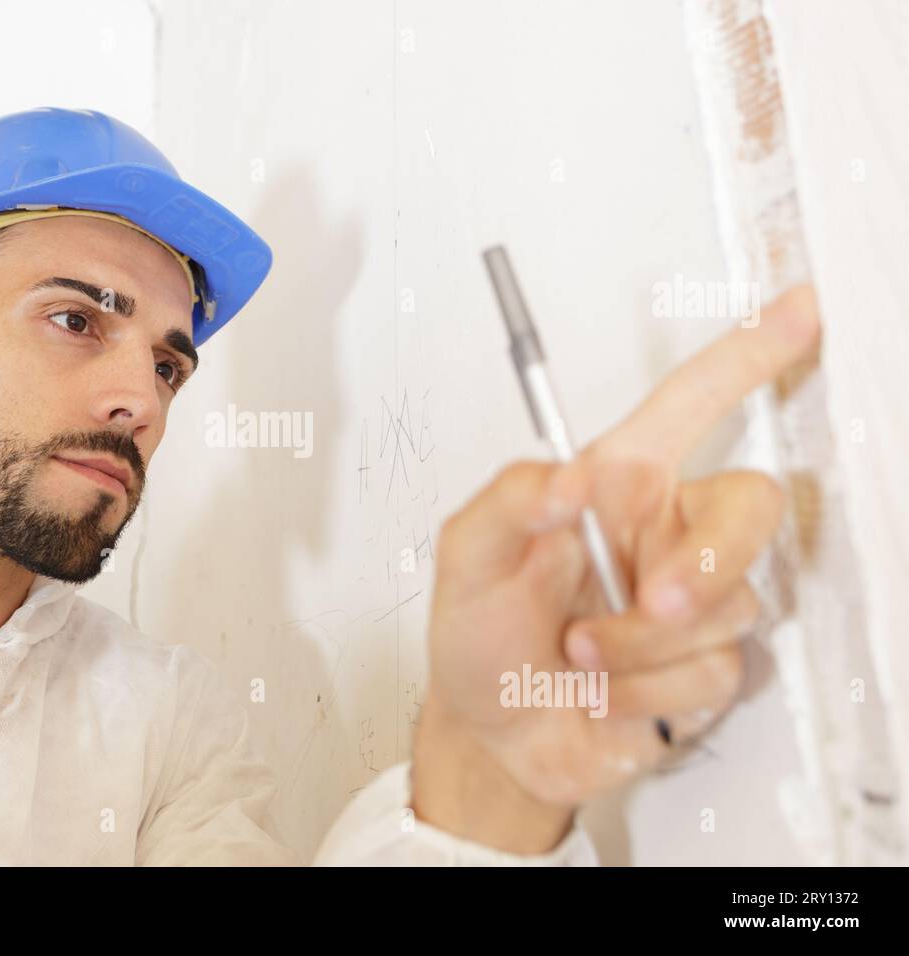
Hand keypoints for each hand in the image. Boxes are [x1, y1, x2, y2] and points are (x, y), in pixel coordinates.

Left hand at [411, 285, 821, 849]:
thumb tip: (570, 480)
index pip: (691, 405)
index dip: (745, 356)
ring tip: (577, 654)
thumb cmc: (478, 634)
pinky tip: (603, 692)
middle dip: (711, 559)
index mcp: (616, 487)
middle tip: (652, 600)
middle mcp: (663, 535)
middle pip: (753, 505)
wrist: (491, 733)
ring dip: (638, 645)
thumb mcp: (466, 558)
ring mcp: (689, 603)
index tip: (798, 310)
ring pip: (728, 605)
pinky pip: (712, 671)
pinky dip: (644, 691)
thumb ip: (507, 501)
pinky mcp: (701, 666)